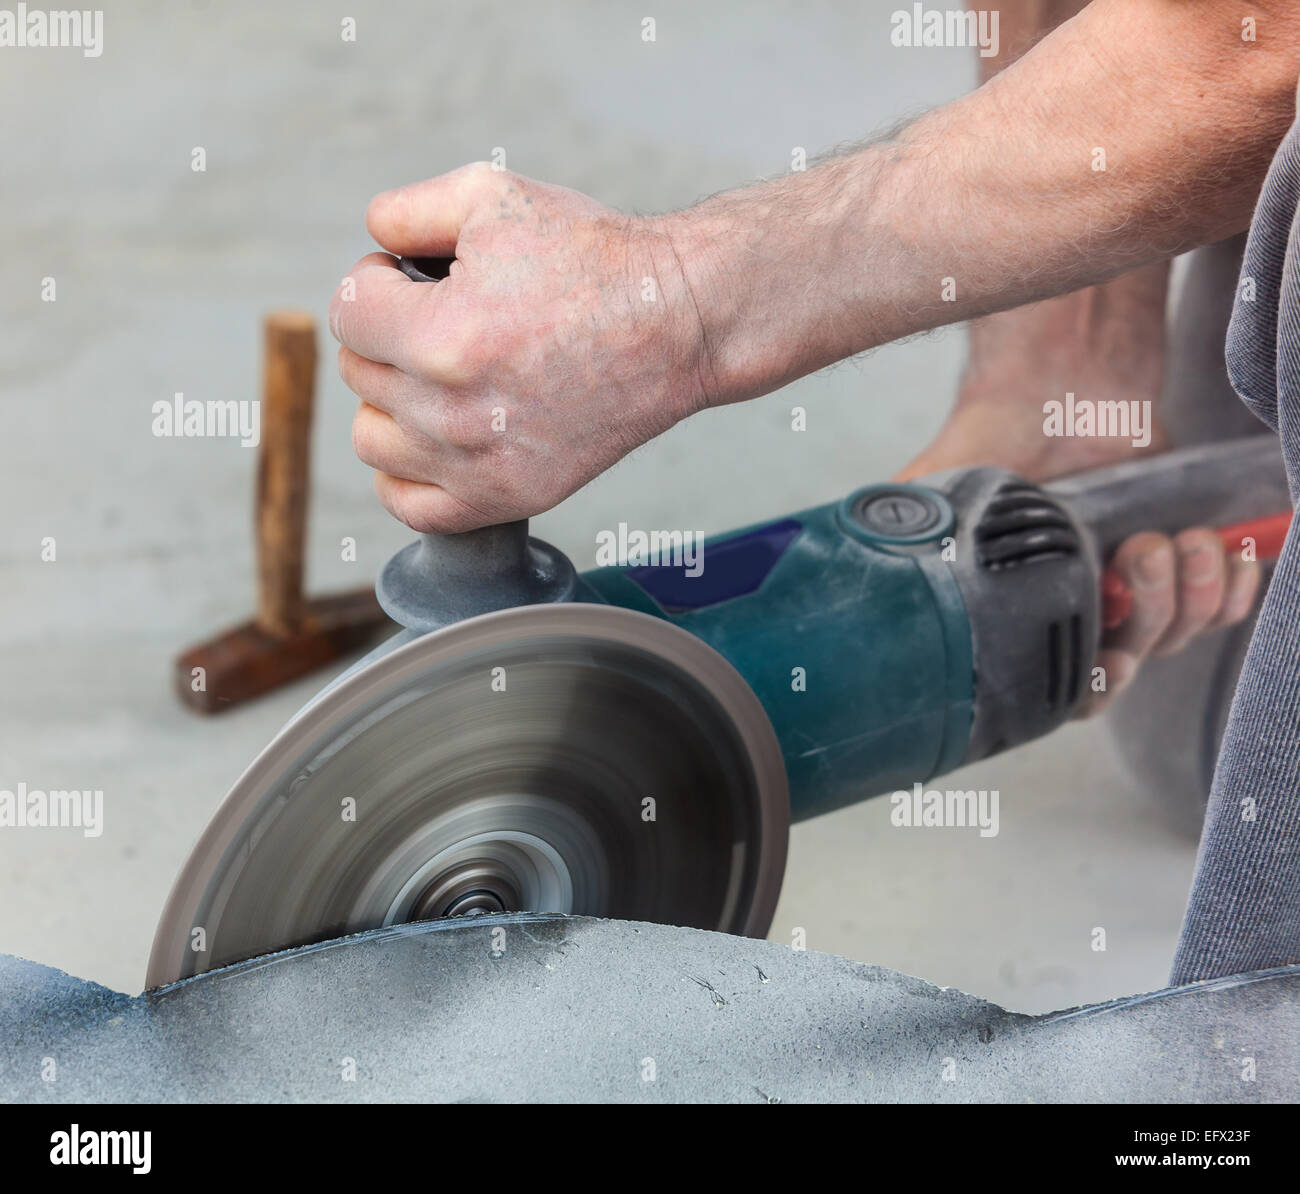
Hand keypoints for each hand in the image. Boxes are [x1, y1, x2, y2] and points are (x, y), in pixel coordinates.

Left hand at [330, 163, 710, 532]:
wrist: (675, 324)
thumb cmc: (596, 261)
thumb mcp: (494, 195)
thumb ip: (404, 210)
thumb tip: (371, 240)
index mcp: (441, 338)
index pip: (347, 312)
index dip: (375, 280)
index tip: (414, 277)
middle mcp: (453, 413)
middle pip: (358, 372)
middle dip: (389, 334)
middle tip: (445, 318)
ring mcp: (479, 465)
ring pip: (373, 440)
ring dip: (392, 401)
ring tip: (439, 376)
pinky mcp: (508, 497)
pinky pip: (410, 506)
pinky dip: (407, 473)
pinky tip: (436, 437)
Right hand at [897, 273, 1261, 716]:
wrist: (1058, 379)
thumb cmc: (1001, 435)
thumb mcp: (939, 494)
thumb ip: (901, 537)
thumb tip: (841, 573)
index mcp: (1028, 613)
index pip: (1066, 692)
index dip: (1095, 693)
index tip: (1111, 660)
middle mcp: (1086, 608)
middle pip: (1137, 660)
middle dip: (1151, 617)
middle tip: (1138, 555)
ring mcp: (1140, 586)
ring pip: (1185, 632)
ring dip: (1192, 590)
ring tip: (1173, 537)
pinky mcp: (1189, 556)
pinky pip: (1227, 602)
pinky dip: (1235, 585)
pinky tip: (1226, 551)